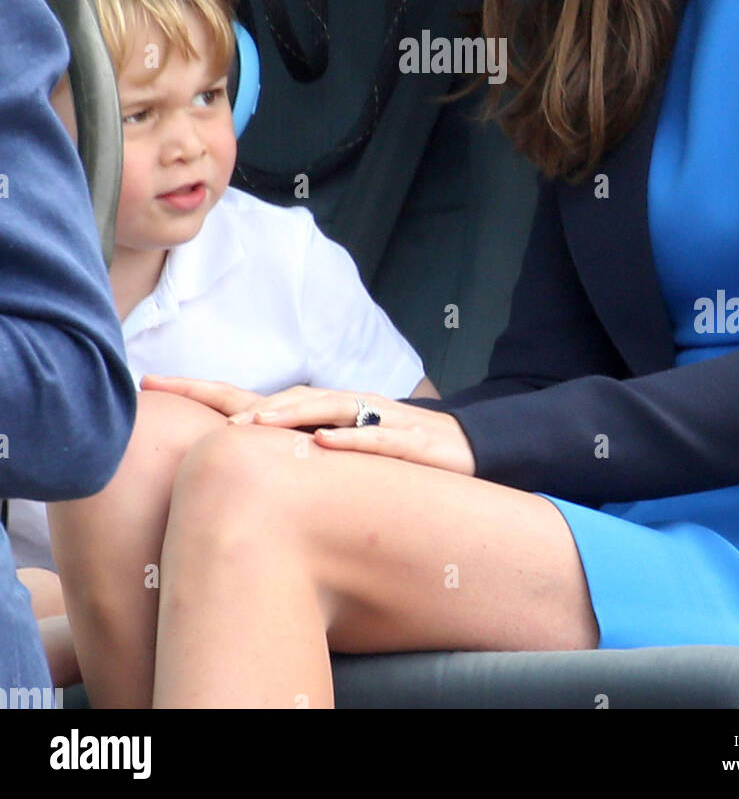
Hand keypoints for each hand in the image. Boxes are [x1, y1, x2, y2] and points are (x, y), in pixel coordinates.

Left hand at [139, 374, 476, 476]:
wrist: (461, 449)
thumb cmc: (387, 459)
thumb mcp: (331, 463)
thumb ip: (286, 466)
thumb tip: (226, 484)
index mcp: (312, 417)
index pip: (248, 402)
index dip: (200, 391)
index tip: (150, 382)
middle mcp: (336, 410)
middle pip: (276, 398)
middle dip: (229, 400)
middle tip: (184, 399)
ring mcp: (371, 420)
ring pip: (322, 410)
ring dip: (284, 417)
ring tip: (247, 427)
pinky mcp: (407, 440)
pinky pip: (376, 439)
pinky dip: (352, 441)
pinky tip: (326, 444)